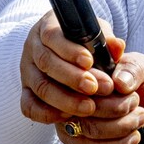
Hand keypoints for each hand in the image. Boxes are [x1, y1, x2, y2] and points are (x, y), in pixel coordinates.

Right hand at [17, 10, 143, 124]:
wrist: (60, 51)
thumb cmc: (81, 40)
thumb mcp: (94, 33)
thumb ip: (105, 40)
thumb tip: (117, 47)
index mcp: (47, 27)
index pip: (53, 36)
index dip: (70, 50)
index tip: (89, 61)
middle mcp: (33, 48)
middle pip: (45, 62)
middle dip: (71, 77)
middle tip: (94, 88)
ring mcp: (27, 71)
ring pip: (39, 86)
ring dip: (64, 99)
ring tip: (89, 107)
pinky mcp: (26, 91)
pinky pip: (28, 106)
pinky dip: (46, 113)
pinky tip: (67, 116)